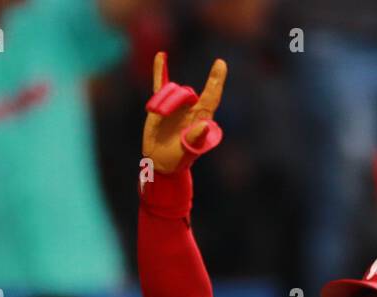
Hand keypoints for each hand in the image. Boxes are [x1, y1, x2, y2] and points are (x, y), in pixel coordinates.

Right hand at [141, 51, 226, 175]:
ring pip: (171, 91)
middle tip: (161, 115)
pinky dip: (160, 71)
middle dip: (173, 101)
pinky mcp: (162, 104)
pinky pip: (161, 84)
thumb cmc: (179, 158)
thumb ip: (196, 138)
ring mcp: (178, 105)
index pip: (212, 96)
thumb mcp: (188, 151)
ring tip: (156, 115)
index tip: (220, 63)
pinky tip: (161, 56)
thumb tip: (204, 125)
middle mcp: (192, 107)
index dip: (216, 80)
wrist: (161, 161)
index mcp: (202, 116)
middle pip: (185, 93)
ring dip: (162, 101)